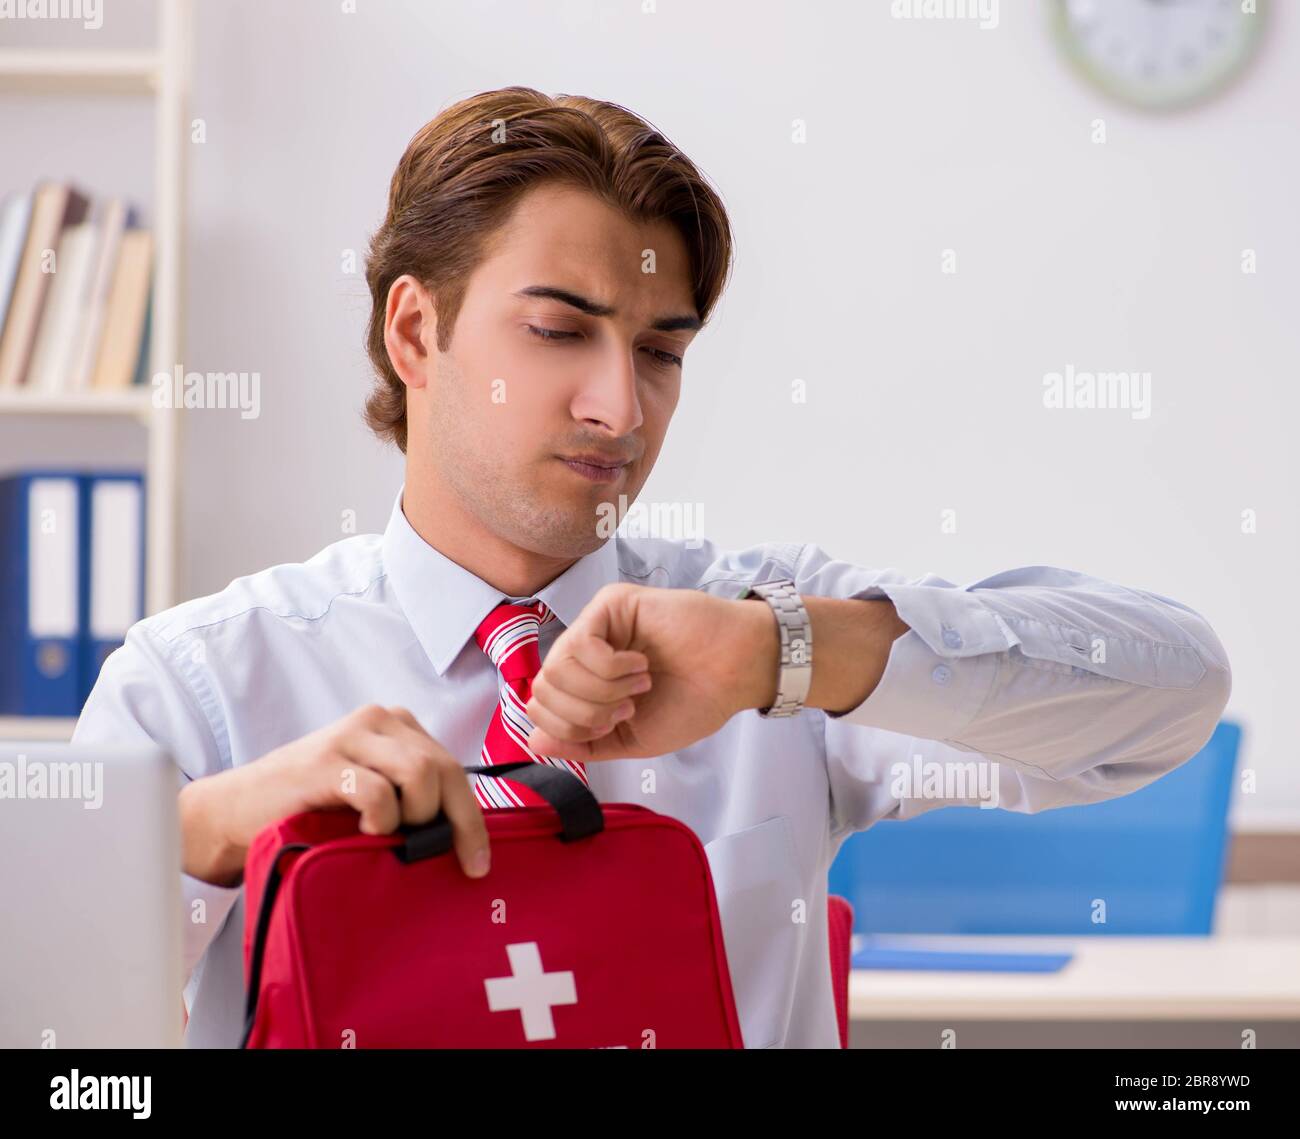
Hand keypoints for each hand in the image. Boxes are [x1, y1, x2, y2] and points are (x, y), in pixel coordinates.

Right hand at [179, 704, 489, 886]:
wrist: (236, 811)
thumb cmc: (308, 807)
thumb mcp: (370, 792)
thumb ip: (410, 796)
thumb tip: (461, 837)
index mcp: (396, 726)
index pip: (453, 766)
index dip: (472, 815)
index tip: (479, 859)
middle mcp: (378, 721)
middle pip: (444, 768)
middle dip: (459, 821)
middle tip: (455, 860)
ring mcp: (350, 737)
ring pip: (420, 774)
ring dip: (415, 816)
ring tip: (389, 835)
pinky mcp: (325, 762)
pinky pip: (377, 792)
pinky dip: (381, 819)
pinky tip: (365, 831)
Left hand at [523, 583, 776, 761]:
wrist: (734, 673)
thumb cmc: (694, 700)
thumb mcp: (630, 738)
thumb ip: (582, 742)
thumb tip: (534, 743)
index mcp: (587, 681)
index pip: (541, 705)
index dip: (570, 726)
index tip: (615, 723)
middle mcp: (586, 649)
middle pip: (543, 688)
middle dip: (586, 711)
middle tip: (629, 706)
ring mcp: (596, 623)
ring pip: (557, 667)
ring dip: (603, 690)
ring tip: (641, 683)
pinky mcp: (610, 604)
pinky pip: (581, 644)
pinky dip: (612, 667)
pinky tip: (641, 664)